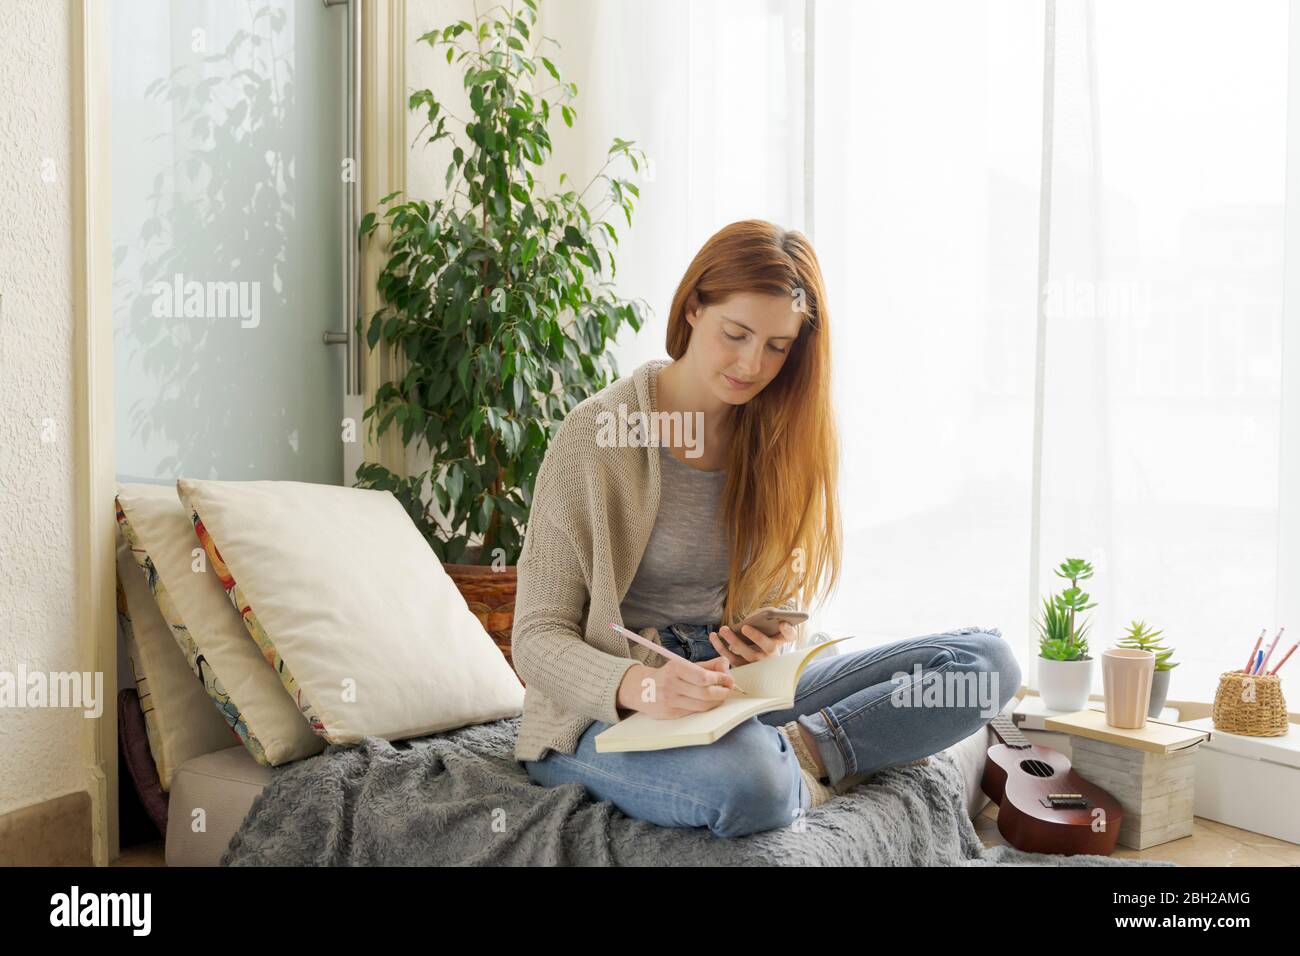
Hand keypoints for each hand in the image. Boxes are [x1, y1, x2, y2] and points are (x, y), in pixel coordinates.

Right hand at [617, 656, 735, 719]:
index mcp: (675, 668)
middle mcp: (671, 685)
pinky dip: (706, 707)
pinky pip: (695, 712)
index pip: (703, 677)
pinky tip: (709, 702)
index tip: (729, 679)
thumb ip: (708, 665)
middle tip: (729, 688)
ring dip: (717, 701)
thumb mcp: (684, 664)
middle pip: (705, 693)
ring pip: (702, 706)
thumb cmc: (668, 675)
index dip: (720, 679)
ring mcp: (670, 701)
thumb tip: (726, 667)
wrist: (641, 689)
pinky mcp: (671, 714)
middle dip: (722, 692)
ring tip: (721, 695)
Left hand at [709, 621, 796, 665]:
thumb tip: (755, 617)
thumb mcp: (764, 625)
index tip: (783, 623)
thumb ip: (764, 617)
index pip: (790, 635)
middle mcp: (771, 654)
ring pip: (746, 654)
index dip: (788, 630)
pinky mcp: (742, 667)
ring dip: (734, 641)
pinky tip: (713, 635)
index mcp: (779, 641)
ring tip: (724, 629)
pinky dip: (720, 647)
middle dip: (756, 637)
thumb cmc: (758, 634)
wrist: (752, 658)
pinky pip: (731, 658)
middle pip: (767, 647)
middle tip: (745, 627)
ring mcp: (757, 663)